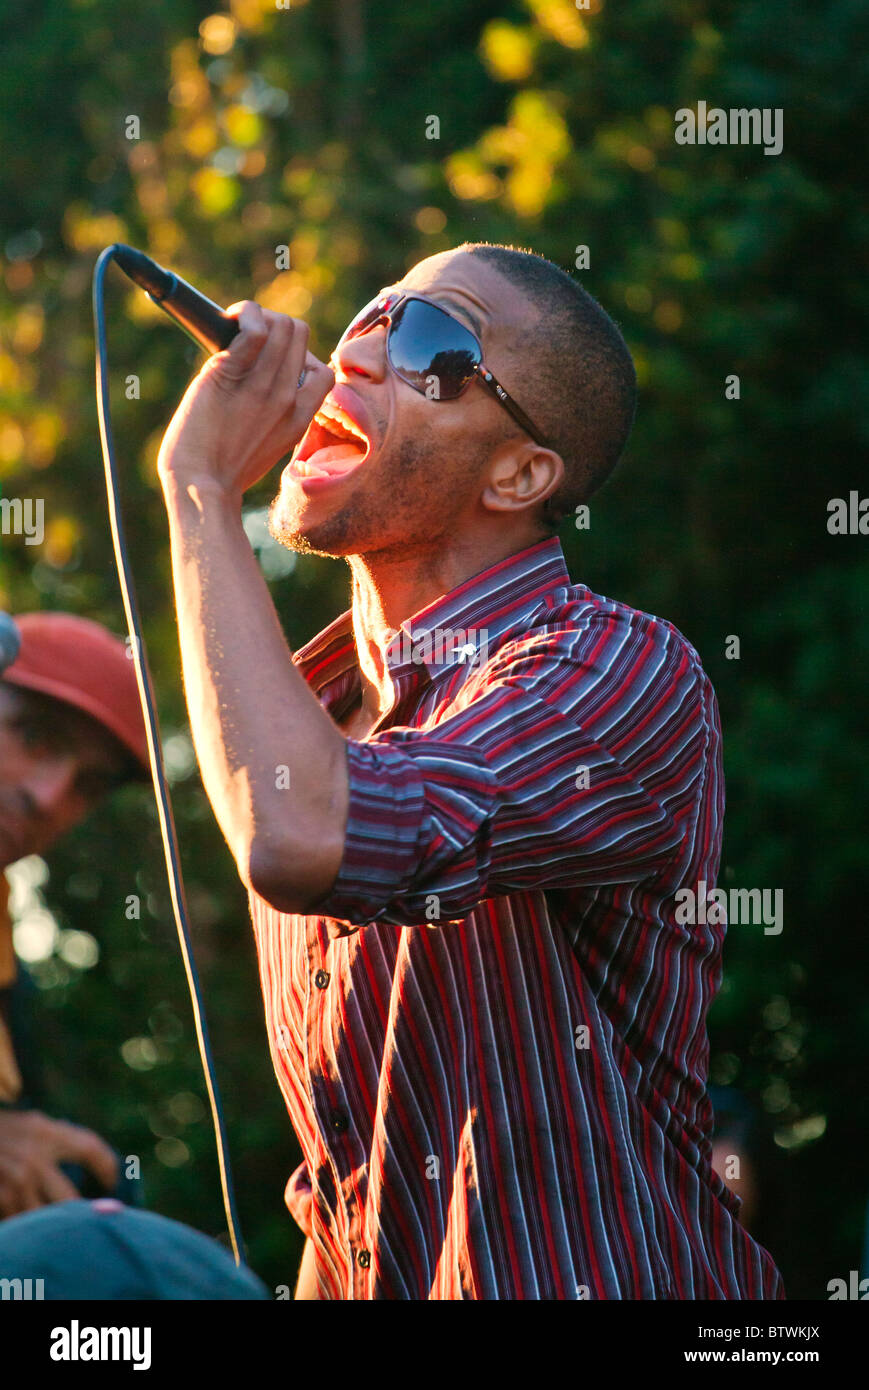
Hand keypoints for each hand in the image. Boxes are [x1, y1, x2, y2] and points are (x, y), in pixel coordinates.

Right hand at [0, 1109, 118, 1217]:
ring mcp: (16, 1180)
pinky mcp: (1, 1195)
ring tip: (60, 1227)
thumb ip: (58, 1140)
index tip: (113, 1182)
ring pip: (45, 1217)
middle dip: (81, 1216)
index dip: (108, 1168)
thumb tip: (94, 1163)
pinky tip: (30, 1224)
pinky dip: (26, 1225)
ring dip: (51, 1225)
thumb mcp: (31, 1125)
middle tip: (91, 1221)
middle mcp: (34, 1156)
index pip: (91, 1149)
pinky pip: (20, 1221)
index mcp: (47, 1132)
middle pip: (70, 1200)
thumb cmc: (2, 1130)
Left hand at [157, 300, 334, 498]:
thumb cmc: (224, 473)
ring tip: (233, 328)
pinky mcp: (232, 373)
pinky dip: (243, 314)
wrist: (201, 487)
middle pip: (299, 334)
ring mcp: (263, 385)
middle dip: (274, 326)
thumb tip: (262, 388)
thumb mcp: (269, 448)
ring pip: (281, 323)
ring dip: (256, 316)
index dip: (298, 358)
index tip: (272, 364)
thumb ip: (276, 418)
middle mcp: (289, 397)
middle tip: (245, 340)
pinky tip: (228, 321)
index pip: (324, 371)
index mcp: (301, 418)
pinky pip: (252, 327)